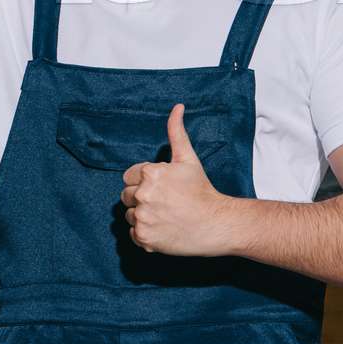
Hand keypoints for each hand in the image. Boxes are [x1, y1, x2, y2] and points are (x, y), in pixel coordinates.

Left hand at [120, 104, 236, 256]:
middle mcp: (142, 195)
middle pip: (126, 196)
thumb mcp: (188, 158)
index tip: (162, 189)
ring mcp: (143, 217)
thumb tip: (177, 106)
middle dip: (141, 198)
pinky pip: (132, 233)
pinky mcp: (144, 237)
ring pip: (130, 215)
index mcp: (149, 174)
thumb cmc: (201, 189)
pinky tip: (163, 229)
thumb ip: (176, 131)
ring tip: (165, 216)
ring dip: (143, 216)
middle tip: (165, 203)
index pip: (128, 177)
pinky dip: (145, 233)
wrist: (216, 223)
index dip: (144, 182)